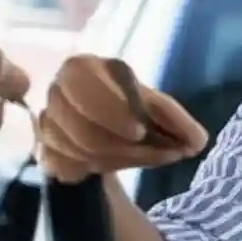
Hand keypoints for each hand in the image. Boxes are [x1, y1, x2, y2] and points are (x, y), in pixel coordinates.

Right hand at [37, 55, 207, 182]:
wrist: (104, 129)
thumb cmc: (128, 108)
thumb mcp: (156, 107)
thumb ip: (177, 121)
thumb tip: (196, 142)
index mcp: (80, 69)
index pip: (83, 84)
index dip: (110, 110)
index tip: (139, 132)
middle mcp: (56, 93)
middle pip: (81, 128)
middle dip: (122, 146)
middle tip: (155, 152)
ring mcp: (47, 125)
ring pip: (78, 152)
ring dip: (119, 160)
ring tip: (148, 158)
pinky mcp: (45, 153)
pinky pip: (68, 168)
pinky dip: (97, 171)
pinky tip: (117, 165)